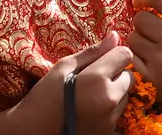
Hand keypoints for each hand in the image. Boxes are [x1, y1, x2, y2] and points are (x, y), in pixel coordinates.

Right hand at [0, 33, 131, 134]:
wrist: (33, 131)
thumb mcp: (63, 67)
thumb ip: (92, 52)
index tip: (101, 61)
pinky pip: (118, 114)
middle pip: (129, 76)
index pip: (125, 55)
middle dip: (116, 74)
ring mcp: (111, 119)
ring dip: (114, 93)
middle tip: (94, 80)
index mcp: (98, 79)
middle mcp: (109, 99)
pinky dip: (109, 110)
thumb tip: (115, 36)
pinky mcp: (109, 132)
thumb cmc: (44, 96)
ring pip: (125, 96)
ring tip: (90, 96)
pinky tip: (91, 110)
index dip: (114, 54)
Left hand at [129, 0, 161, 118]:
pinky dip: (134, 56)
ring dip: (137, 39)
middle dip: (142, 21)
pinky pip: (129, 56)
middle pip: (140, 18)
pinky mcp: (150, 78)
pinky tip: (146, 59)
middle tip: (151, 29)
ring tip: (150, 45)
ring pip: (132, 38)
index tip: (140, 0)